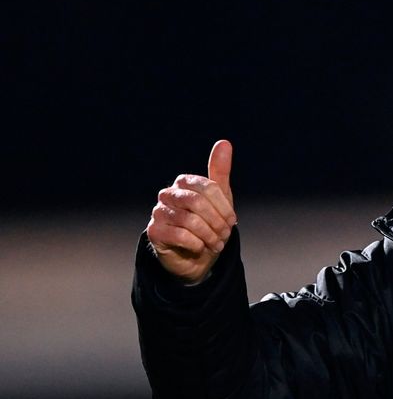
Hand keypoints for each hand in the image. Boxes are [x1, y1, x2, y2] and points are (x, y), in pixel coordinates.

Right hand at [146, 140, 237, 283]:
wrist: (196, 256)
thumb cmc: (209, 223)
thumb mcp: (220, 198)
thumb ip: (220, 171)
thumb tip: (224, 142)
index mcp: (184, 183)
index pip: (208, 188)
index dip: (224, 207)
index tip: (232, 221)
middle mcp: (167, 194)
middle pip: (197, 203)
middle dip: (216, 222)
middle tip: (225, 235)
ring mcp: (158, 212)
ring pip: (189, 220)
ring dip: (208, 235)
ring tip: (216, 244)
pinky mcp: (153, 231)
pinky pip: (179, 235)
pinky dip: (196, 244)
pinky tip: (200, 248)